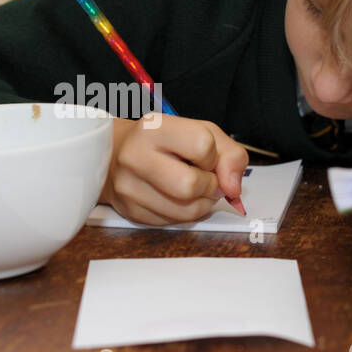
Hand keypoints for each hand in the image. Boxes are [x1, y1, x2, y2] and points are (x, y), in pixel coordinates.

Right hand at [100, 115, 248, 224]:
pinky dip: (185, 213)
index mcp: (153, 129)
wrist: (118, 154)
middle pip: (190, 185)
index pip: (202, 146)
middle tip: (207, 180)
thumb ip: (229, 154)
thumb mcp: (200, 131)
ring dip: (201, 203)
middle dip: (210, 186)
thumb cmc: (165, 142)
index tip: (207, 157)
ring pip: (186, 211)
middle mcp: (135, 156)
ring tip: (193, 189)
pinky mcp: (131, 211)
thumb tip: (233, 188)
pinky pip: (174, 223)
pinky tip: (177, 198)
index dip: (214, 156)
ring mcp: (129, 187)